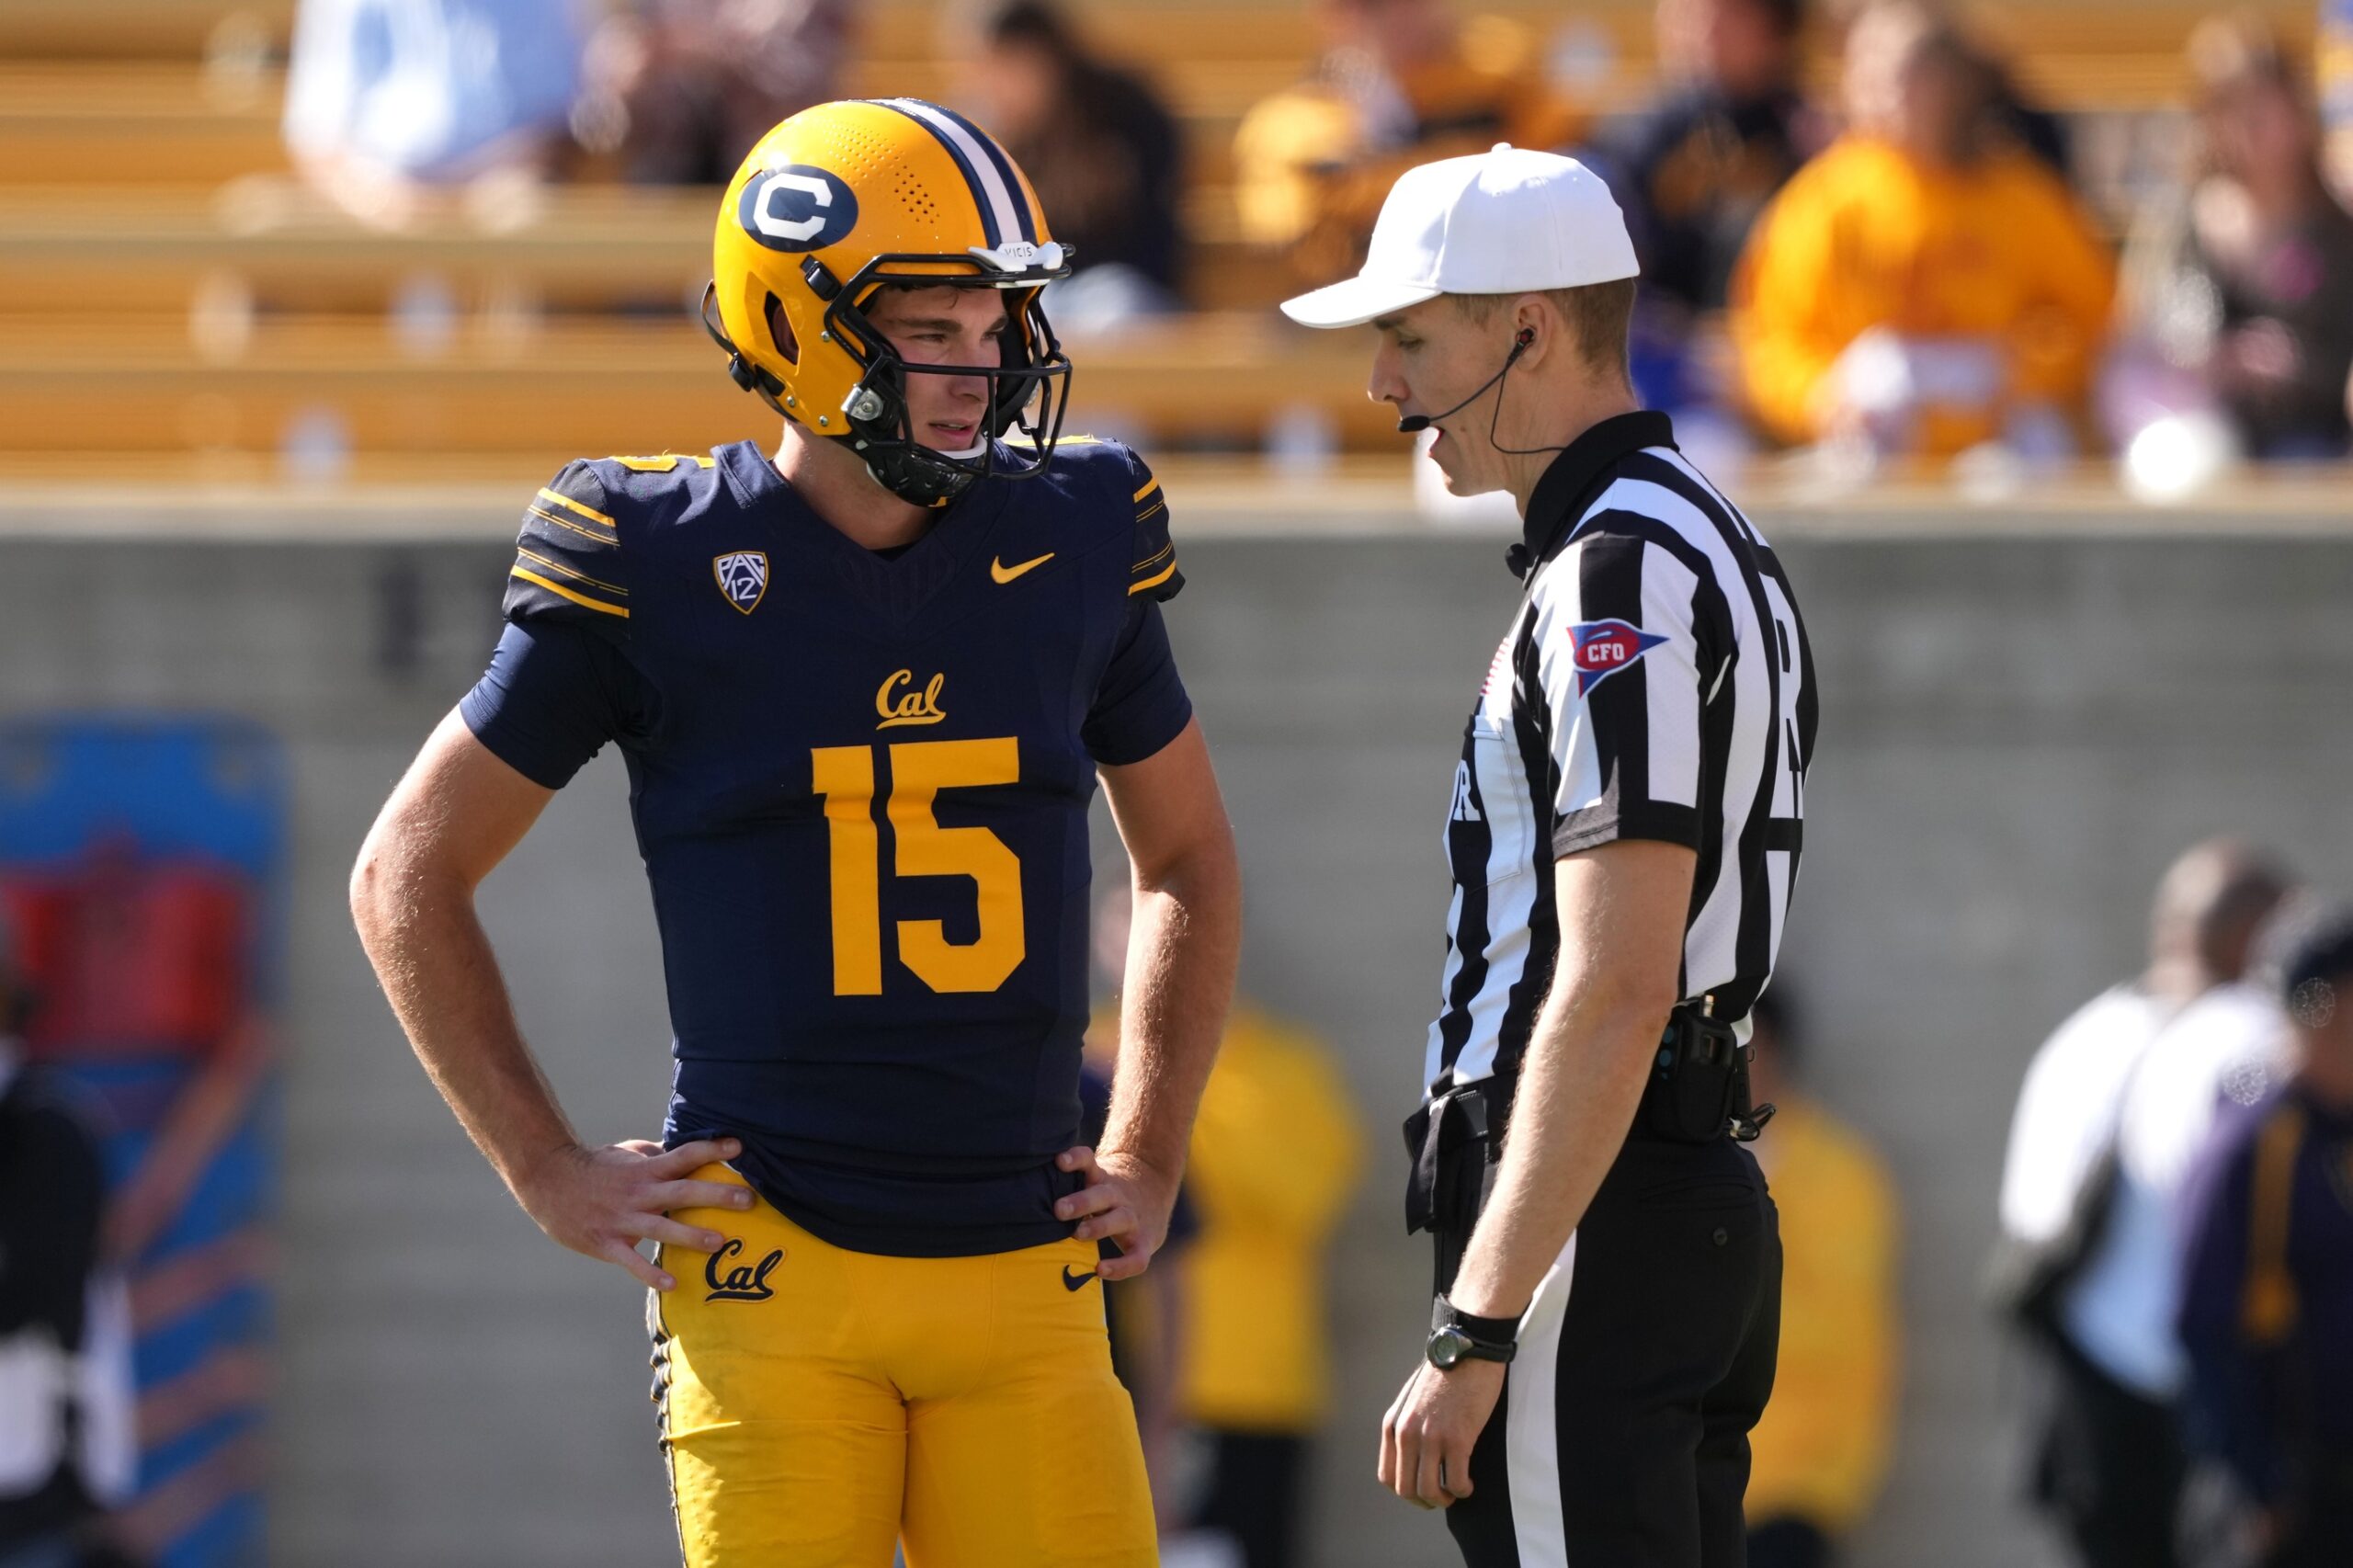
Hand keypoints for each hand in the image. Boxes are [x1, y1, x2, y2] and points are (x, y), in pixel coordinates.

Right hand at [511, 1136, 753, 1290]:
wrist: (548, 1181)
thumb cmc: (594, 1167)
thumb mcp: (626, 1153)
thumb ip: (656, 1155)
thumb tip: (682, 1152)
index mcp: (646, 1169)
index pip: (685, 1155)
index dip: (712, 1149)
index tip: (740, 1146)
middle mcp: (639, 1193)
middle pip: (683, 1191)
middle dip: (717, 1195)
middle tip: (749, 1199)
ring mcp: (623, 1219)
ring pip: (663, 1228)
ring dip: (692, 1235)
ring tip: (721, 1242)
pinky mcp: (607, 1243)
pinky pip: (632, 1262)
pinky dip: (651, 1274)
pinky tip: (672, 1285)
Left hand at [1052, 1145, 1177, 1281]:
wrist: (1152, 1191)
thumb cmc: (1106, 1192)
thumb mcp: (1092, 1180)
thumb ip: (1065, 1186)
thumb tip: (1016, 1194)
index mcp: (1101, 1178)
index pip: (1089, 1161)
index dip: (1076, 1159)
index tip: (1058, 1161)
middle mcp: (1117, 1195)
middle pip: (1101, 1193)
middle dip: (1081, 1201)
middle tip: (1058, 1209)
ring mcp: (1133, 1217)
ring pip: (1119, 1219)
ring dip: (1098, 1226)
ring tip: (1077, 1235)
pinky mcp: (1145, 1241)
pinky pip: (1136, 1257)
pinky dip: (1120, 1266)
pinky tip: (1100, 1270)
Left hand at [1378, 1357, 1504, 1508]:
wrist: (1467, 1349)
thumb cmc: (1446, 1373)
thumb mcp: (1413, 1399)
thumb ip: (1409, 1424)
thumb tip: (1414, 1453)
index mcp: (1393, 1425)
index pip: (1387, 1476)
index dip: (1405, 1491)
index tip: (1422, 1490)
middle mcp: (1407, 1434)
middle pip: (1406, 1489)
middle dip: (1424, 1501)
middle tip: (1442, 1498)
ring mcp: (1431, 1437)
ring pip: (1429, 1491)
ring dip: (1445, 1499)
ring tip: (1457, 1492)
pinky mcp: (1457, 1439)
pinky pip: (1456, 1481)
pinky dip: (1463, 1489)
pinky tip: (1469, 1484)